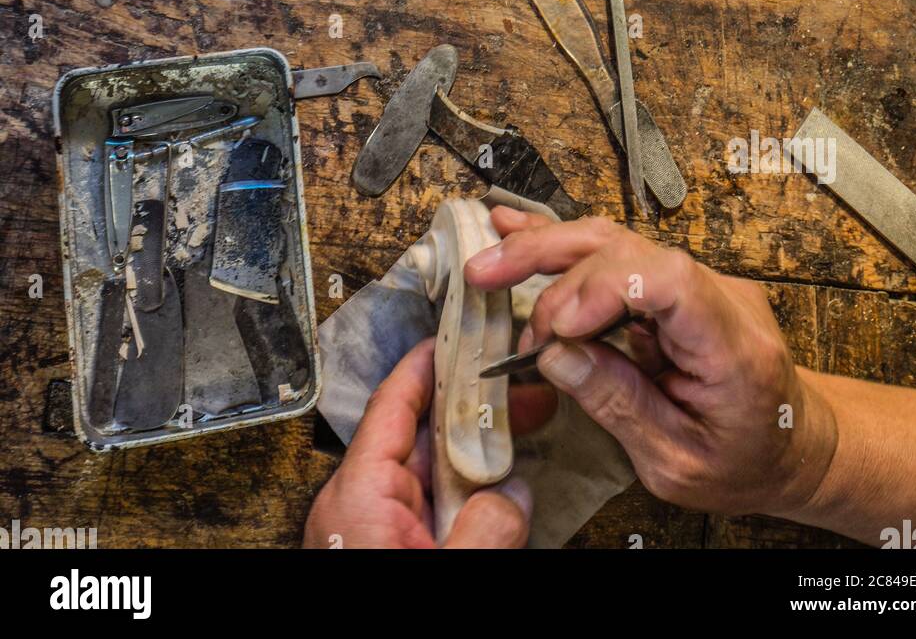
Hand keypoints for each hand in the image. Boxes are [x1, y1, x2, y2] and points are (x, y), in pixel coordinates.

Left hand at [304, 338, 548, 548]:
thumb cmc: (388, 614)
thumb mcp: (448, 566)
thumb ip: (486, 525)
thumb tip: (516, 493)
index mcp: (359, 493)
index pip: (392, 404)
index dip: (428, 364)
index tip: (459, 335)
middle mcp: (360, 505)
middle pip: (421, 435)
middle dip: (475, 410)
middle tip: (521, 390)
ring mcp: (373, 529)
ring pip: (431, 475)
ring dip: (478, 455)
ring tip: (524, 434)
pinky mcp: (389, 547)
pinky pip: (431, 508)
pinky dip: (468, 493)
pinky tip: (503, 489)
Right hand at [465, 212, 837, 519]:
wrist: (794, 442)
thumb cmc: (746, 460)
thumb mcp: (679, 462)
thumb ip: (617, 404)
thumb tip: (555, 354)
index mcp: (734, 346)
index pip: (670, 280)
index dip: (603, 286)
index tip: (557, 326)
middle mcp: (720, 296)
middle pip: (630, 248)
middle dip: (552, 258)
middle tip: (488, 275)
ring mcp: (699, 281)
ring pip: (616, 242)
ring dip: (546, 247)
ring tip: (489, 256)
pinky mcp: (676, 283)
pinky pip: (616, 256)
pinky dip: (564, 249)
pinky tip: (520, 230)